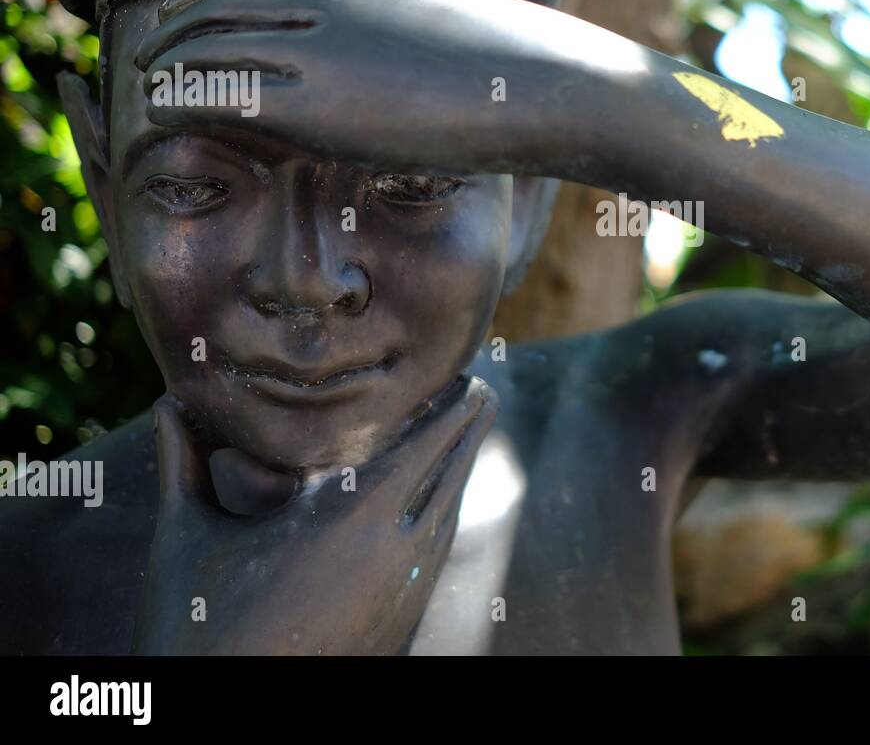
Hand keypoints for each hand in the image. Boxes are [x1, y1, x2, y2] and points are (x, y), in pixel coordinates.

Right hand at [133, 379, 494, 654]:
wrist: (225, 723)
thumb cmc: (198, 627)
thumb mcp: (186, 537)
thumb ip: (182, 464)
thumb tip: (164, 402)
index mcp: (351, 522)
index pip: (424, 451)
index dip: (451, 414)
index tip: (473, 381)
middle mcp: (392, 556)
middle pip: (450, 480)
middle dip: (468, 435)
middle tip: (485, 397)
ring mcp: (402, 596)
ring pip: (446, 521)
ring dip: (457, 478)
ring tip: (465, 444)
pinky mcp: (399, 628)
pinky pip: (432, 560)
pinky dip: (441, 523)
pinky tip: (439, 511)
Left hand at [136, 0, 626, 175]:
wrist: (537, 82)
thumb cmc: (506, 65)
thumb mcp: (439, 25)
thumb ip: (393, 30)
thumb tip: (396, 55)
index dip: (202, 7)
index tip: (190, 34)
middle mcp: (313, 1)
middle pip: (206, 7)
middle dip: (171, 37)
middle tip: (154, 69)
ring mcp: (306, 47)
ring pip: (194, 47)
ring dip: (162, 70)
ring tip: (149, 98)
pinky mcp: (304, 102)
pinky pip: (206, 94)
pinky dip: (172, 103)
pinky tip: (165, 123)